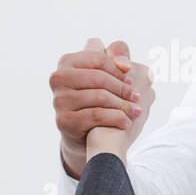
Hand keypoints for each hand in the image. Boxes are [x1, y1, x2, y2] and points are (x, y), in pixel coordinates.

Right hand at [51, 38, 154, 177]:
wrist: (86, 136)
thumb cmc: (99, 100)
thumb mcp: (107, 75)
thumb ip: (117, 58)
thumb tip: (125, 65)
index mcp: (67, 61)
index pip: (99, 58)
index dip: (118, 69)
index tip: (131, 80)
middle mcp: (58, 78)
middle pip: (99, 78)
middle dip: (122, 88)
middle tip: (137, 98)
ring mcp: (59, 100)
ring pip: (99, 97)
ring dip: (123, 105)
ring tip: (136, 111)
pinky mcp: (63, 120)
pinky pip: (96, 115)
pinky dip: (116, 118)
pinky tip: (127, 122)